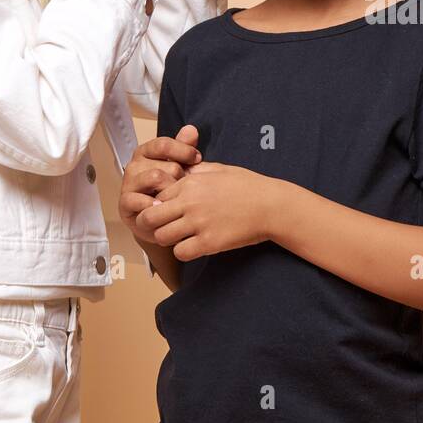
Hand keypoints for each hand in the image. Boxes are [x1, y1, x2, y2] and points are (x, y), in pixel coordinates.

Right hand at [117, 125, 203, 246]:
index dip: (183, 150)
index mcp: (146, 152)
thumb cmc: (168, 190)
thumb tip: (191, 129)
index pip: (163, 143)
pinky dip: (154, 204)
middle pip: (165, 163)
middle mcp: (135, 165)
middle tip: (185, 187)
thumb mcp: (179, 166)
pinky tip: (163, 207)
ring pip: (155, 177)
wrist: (158, 220)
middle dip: (181, 176)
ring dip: (171, 189)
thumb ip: (183, 148)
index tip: (197, 159)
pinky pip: (140, 199)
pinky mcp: (124, 203)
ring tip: (176, 198)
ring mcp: (128, 183)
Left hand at [136, 162, 279, 260]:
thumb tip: (180, 172)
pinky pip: (180, 252)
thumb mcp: (220, 169)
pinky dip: (184, 251)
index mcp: (191, 182)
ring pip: (162, 236)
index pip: (156, 196)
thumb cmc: (249, 186)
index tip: (170, 211)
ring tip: (182, 237)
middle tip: (165, 227)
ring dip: (169, 239)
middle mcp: (190, 202)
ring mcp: (199, 223)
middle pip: (150, 217)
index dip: (159, 205)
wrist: (272, 206)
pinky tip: (195, 246)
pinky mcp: (209, 242)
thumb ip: (196, 170)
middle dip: (153, 223)